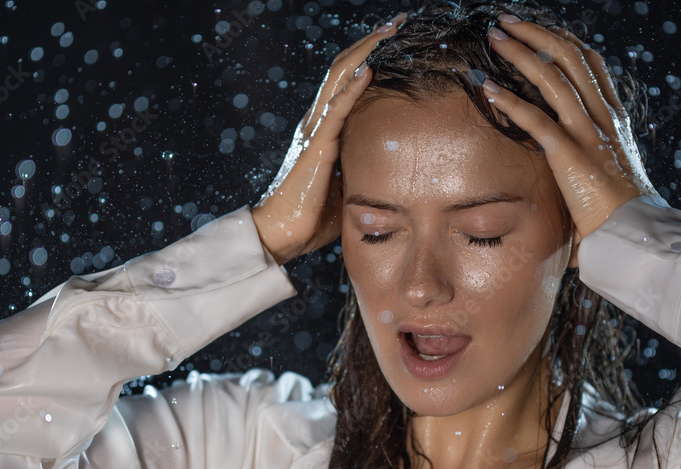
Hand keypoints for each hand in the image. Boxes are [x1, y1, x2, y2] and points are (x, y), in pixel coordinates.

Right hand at [250, 12, 407, 265]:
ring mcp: (314, 132)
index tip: (394, 39)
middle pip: (343, 69)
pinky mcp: (316, 148)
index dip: (368, 56)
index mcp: (322, 130)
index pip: (345, 81)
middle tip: (397, 22)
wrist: (283, 234)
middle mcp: (315, 123)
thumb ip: (363, 170)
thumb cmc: (314, 217)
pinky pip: (336, 110)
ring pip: (339, 79)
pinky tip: (371, 68)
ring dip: (365, 52)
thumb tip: (392, 171)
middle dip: (370, 42)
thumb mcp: (348, 187)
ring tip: (389, 31)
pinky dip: (353, 88)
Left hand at [483, 16, 657, 259]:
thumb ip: (597, 158)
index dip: (564, 41)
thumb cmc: (623, 213)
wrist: (636, 233)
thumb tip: (582, 167)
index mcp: (614, 118)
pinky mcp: (569, 155)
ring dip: (519, 53)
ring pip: (551, 77)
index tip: (539, 30)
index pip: (592, 64)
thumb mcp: (613, 174)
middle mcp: (603, 118)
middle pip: (570, 58)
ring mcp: (587, 133)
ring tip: (494, 38)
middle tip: (507, 22)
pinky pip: (535, 119)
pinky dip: (509, 101)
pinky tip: (487, 88)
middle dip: (536, 34)